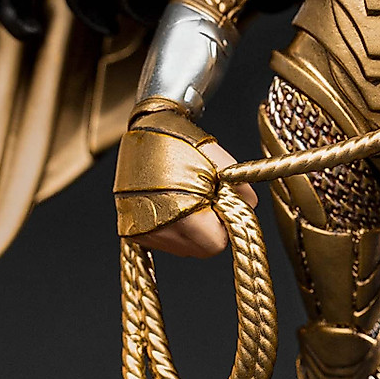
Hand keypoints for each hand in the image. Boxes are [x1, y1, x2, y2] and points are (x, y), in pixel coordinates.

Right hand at [129, 141, 257, 258]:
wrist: (146, 129)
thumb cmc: (184, 142)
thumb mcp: (221, 162)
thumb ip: (240, 189)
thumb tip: (249, 207)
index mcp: (181, 214)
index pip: (216, 244)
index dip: (224, 226)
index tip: (222, 206)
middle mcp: (157, 229)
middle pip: (198, 250)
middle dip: (209, 230)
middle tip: (207, 200)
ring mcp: (140, 231)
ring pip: (181, 247)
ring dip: (190, 230)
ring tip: (187, 197)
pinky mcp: (130, 229)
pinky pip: (162, 240)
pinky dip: (172, 228)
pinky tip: (172, 203)